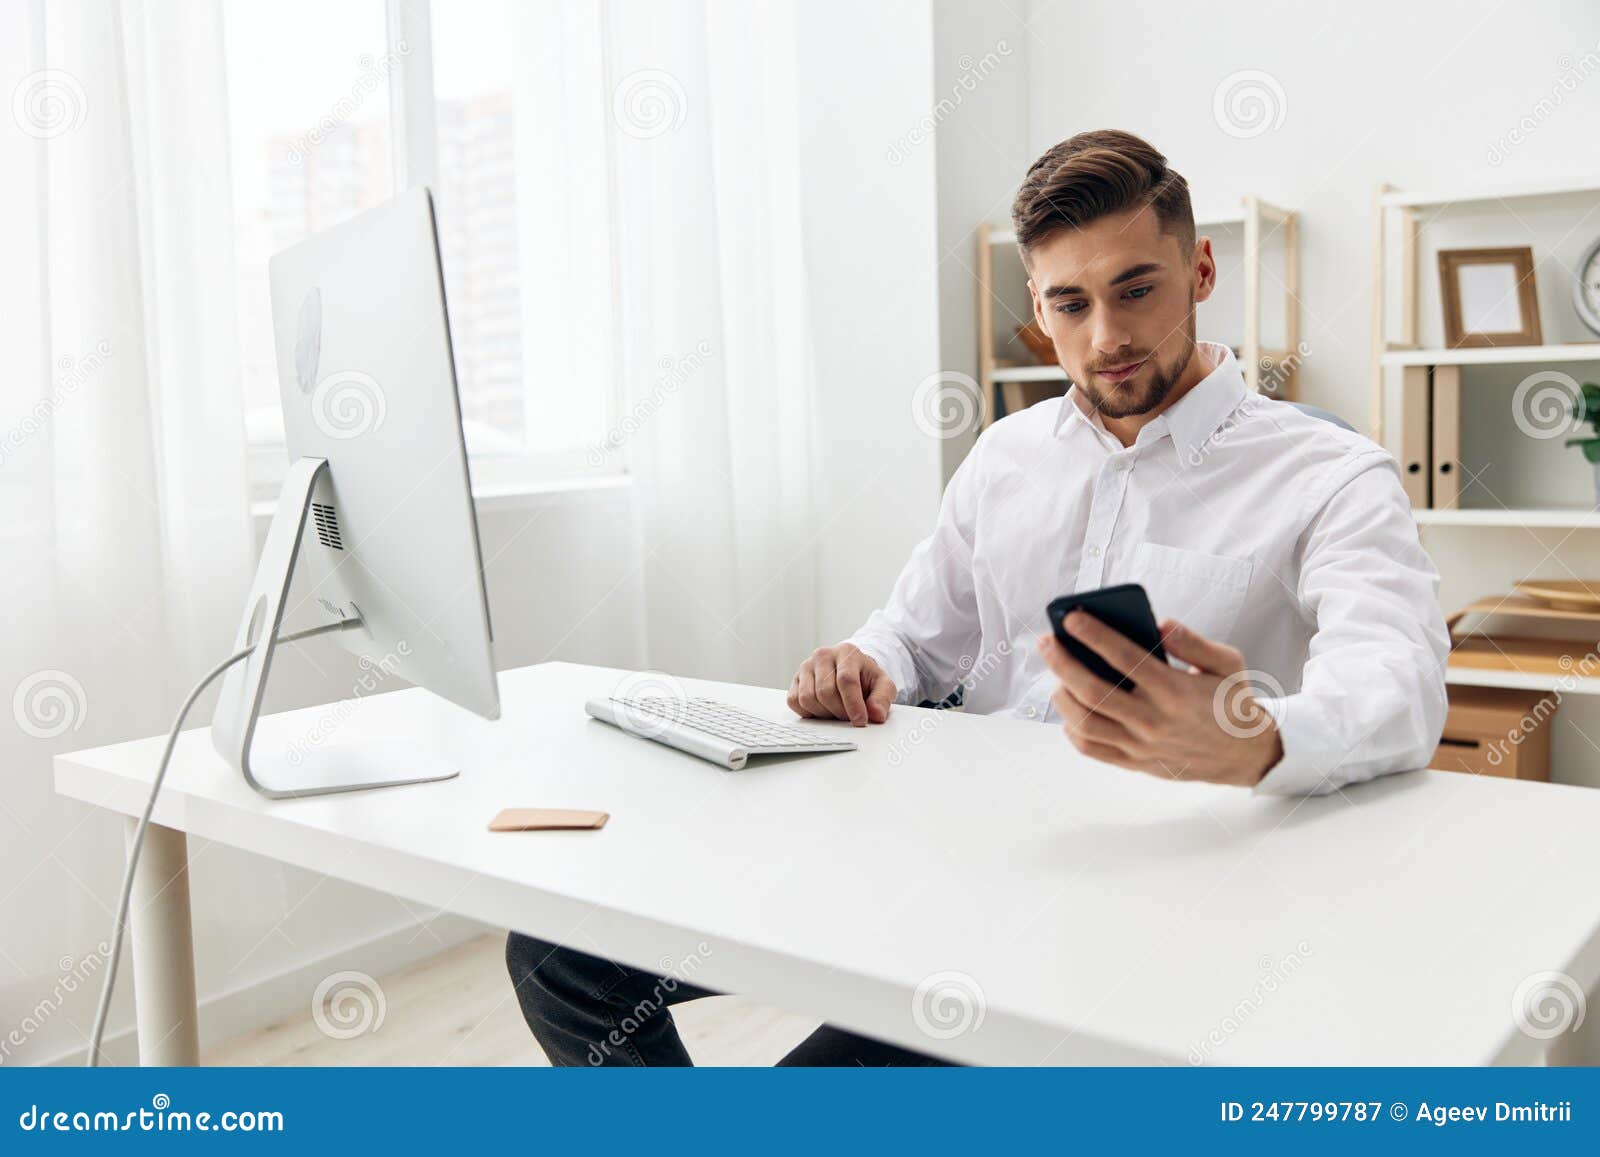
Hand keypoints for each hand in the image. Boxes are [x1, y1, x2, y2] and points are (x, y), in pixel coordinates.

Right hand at [788, 643, 895, 726]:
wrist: (850, 670)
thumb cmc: (865, 678)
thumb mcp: (883, 684)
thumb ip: (883, 698)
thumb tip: (876, 714)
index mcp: (847, 652)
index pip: (846, 680)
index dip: (853, 704)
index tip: (860, 721)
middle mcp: (823, 655)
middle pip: (825, 692)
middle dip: (839, 711)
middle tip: (849, 717)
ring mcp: (806, 666)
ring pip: (808, 698)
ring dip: (823, 714)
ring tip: (836, 712)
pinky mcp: (795, 679)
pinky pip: (794, 701)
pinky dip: (808, 712)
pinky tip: (822, 710)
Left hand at [1037, 613, 1282, 786]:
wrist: (1245, 754)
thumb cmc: (1232, 701)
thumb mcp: (1227, 663)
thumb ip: (1193, 641)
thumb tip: (1160, 624)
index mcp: (1174, 690)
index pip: (1124, 657)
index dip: (1094, 635)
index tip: (1071, 618)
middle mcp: (1153, 719)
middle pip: (1093, 690)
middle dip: (1063, 662)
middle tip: (1047, 642)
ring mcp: (1141, 745)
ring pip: (1085, 723)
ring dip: (1062, 696)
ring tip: (1056, 675)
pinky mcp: (1135, 763)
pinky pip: (1092, 749)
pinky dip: (1073, 730)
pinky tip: (1070, 708)